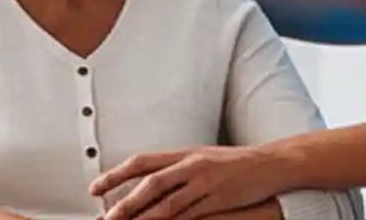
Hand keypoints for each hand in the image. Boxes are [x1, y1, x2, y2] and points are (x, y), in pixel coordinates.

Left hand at [89, 146, 283, 219]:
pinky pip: (189, 216)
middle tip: (105, 217)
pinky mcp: (218, 200)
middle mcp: (191, 165)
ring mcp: (204, 183)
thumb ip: (176, 168)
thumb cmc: (234, 163)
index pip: (142, 162)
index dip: (116, 174)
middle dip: (124, 201)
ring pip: (167, 203)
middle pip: (150, 183)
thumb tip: (148, 179)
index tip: (95, 188)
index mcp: (183, 153)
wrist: (270, 163)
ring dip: (143, 218)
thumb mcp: (202, 158)